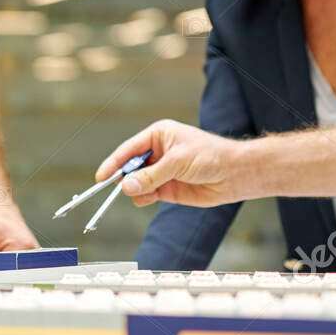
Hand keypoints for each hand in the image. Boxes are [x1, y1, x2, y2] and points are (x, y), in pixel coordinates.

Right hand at [96, 119, 243, 208]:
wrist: (234, 174)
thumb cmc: (210, 157)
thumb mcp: (177, 162)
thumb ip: (151, 176)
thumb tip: (126, 186)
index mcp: (158, 135)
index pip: (128, 149)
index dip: (113, 162)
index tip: (100, 176)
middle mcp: (157, 153)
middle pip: (129, 167)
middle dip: (124, 177)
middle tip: (119, 187)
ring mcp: (161, 172)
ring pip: (136, 183)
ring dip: (136, 189)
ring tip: (147, 192)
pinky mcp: (167, 189)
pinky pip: (146, 195)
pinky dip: (144, 198)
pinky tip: (151, 197)